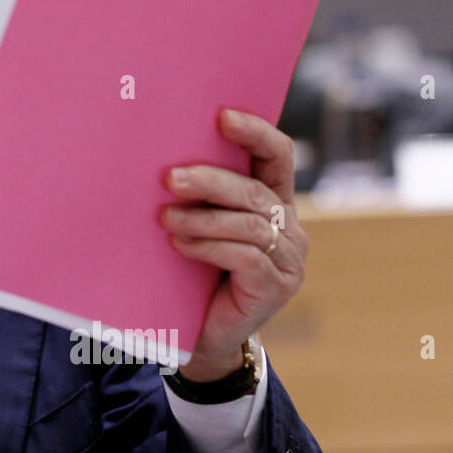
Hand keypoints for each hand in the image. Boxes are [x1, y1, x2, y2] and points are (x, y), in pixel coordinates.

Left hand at [161, 109, 308, 381]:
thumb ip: (198, 196)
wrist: (201, 336)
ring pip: (249, 223)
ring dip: (203, 217)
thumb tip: (162, 156)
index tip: (221, 116)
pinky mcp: (276, 286)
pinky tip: (180, 245)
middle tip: (171, 177)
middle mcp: (290, 227)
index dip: (255, 132)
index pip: (277, 156)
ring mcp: (288, 259)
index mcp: (273, 201)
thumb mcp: (198, 225)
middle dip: (212, 179)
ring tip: (166, 217)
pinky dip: (209, 246)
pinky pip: (246, 256)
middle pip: (256, 190)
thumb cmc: (194, 272)